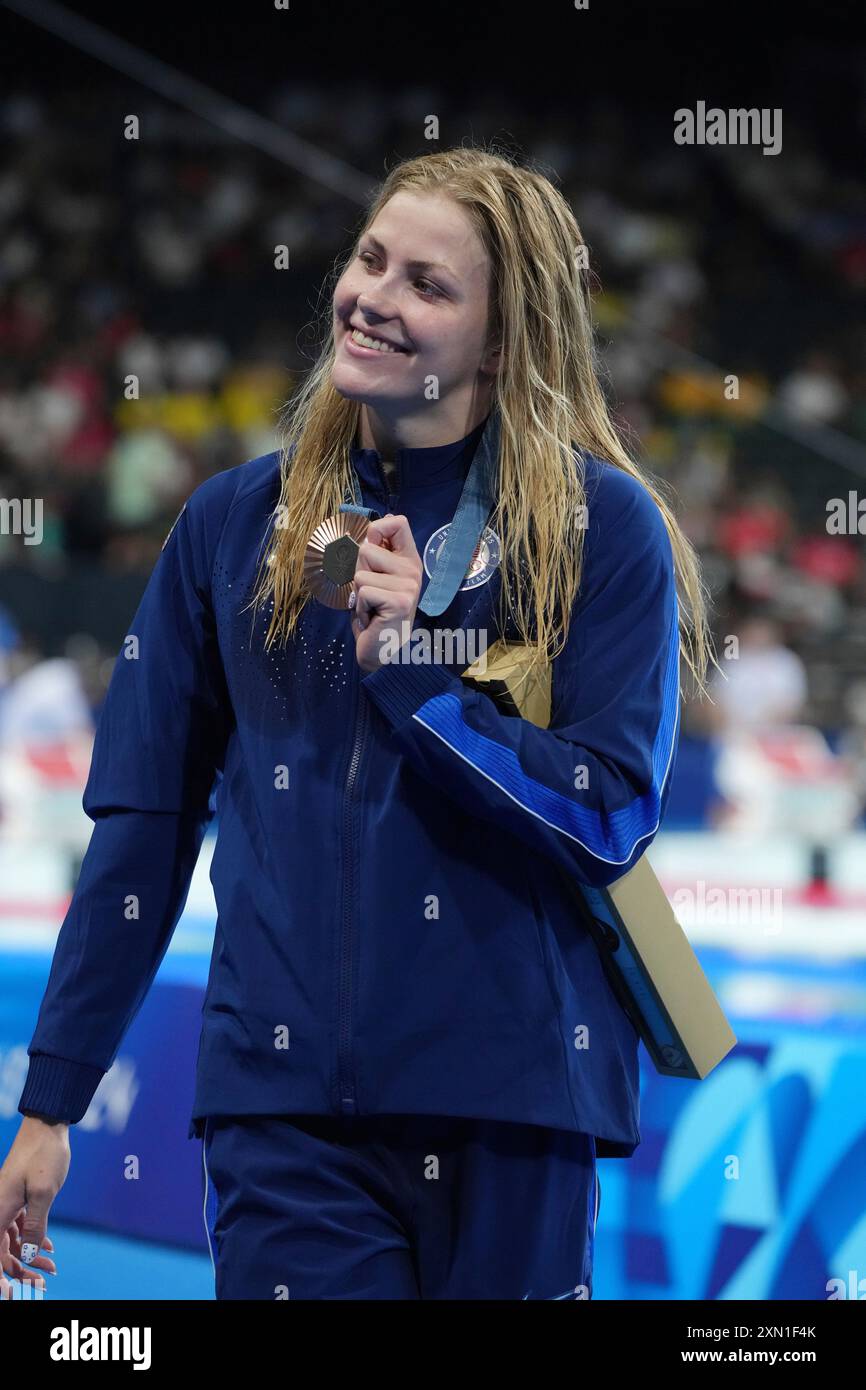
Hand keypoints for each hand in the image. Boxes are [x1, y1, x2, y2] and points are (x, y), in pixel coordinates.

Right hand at [0, 1117, 69, 1297]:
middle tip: (42, 1281)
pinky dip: (32, 1238)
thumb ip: (36, 1225)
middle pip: (2, 1251)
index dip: (0, 1277)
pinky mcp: (17, 1198)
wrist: (47, 1126)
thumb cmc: (45, 1155)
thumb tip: (28, 1254)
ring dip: (29, 1256)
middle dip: (20, 1270)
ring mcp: (6, 1203)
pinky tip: (48, 1247)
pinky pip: (19, 1226)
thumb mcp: (44, 1192)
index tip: (13, 1293)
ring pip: (12, 1240)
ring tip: (51, 1267)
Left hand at [349, 514, 422, 674]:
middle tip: (369, 594)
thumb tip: (354, 530)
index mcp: (408, 559)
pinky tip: (371, 617)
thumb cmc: (373, 613)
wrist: (380, 649)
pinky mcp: (399, 601)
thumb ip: (369, 555)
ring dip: (357, 592)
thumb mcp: (371, 578)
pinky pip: (362, 591)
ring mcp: (408, 585)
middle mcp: (412, 570)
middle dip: (356, 572)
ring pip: (361, 572)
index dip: (376, 529)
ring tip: (370, 606)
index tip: (369, 547)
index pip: (397, 522)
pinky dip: (359, 607)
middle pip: (366, 548)